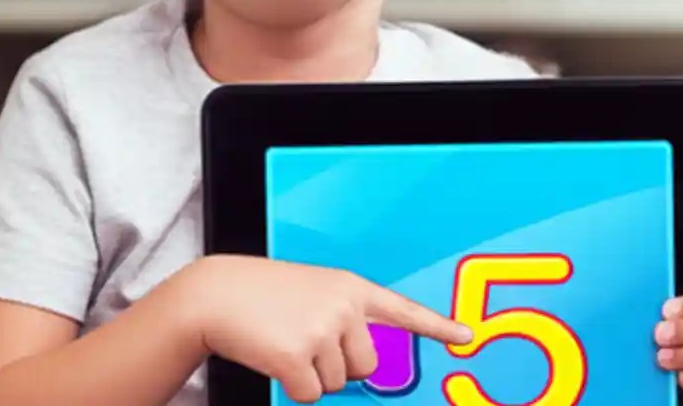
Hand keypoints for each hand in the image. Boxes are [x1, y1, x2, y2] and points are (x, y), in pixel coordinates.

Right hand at [174, 255, 471, 402]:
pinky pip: (312, 394)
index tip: (466, 337)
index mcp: (353, 288)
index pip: (404, 310)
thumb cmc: (266, 296)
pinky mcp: (297, 355)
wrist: (217, 294)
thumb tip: (367, 367)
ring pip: (338, 382)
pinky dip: (294, 387)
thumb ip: (347, 319)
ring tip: (286, 342)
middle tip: (307, 341)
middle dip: (339, 365)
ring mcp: (322, 330)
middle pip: (366, 365)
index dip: (438, 327)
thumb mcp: (316, 294)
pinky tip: (275, 358)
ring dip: (313, 374)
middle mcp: (345, 307)